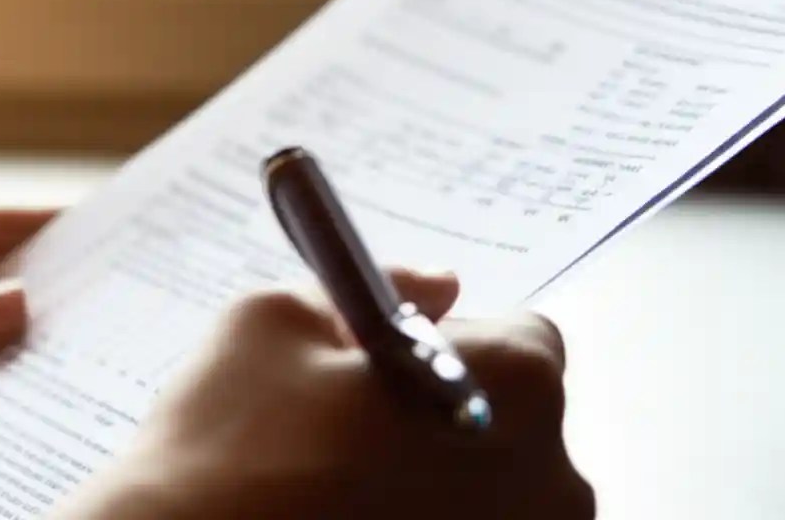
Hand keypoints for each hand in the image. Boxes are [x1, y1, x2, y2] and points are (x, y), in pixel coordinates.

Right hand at [54, 271, 594, 519]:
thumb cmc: (230, 449)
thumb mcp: (278, 321)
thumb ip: (380, 288)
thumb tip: (438, 286)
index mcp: (517, 386)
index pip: (519, 340)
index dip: (448, 346)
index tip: (387, 370)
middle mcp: (554, 482)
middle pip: (515, 425)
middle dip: (446, 419)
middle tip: (354, 435)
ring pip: (494, 497)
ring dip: (438, 485)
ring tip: (341, 494)